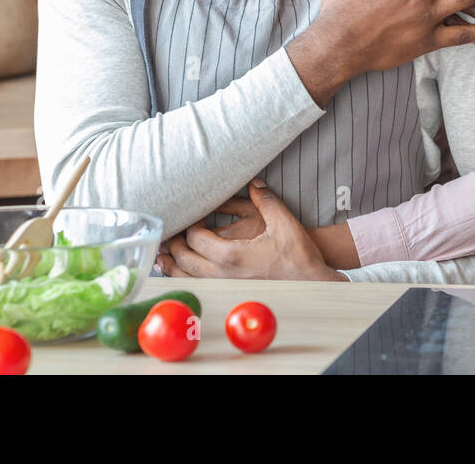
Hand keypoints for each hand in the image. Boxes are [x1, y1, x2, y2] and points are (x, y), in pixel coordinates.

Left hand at [156, 178, 344, 280]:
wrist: (311, 284)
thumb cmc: (298, 255)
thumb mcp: (283, 221)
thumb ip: (265, 198)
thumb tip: (253, 180)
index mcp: (231, 255)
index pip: (194, 238)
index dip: (189, 225)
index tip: (191, 216)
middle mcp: (222, 274)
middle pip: (184, 259)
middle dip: (173, 244)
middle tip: (170, 231)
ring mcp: (224, 287)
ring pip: (187, 278)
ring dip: (172, 265)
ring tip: (163, 254)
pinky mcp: (229, 294)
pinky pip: (197, 287)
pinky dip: (184, 279)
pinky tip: (180, 273)